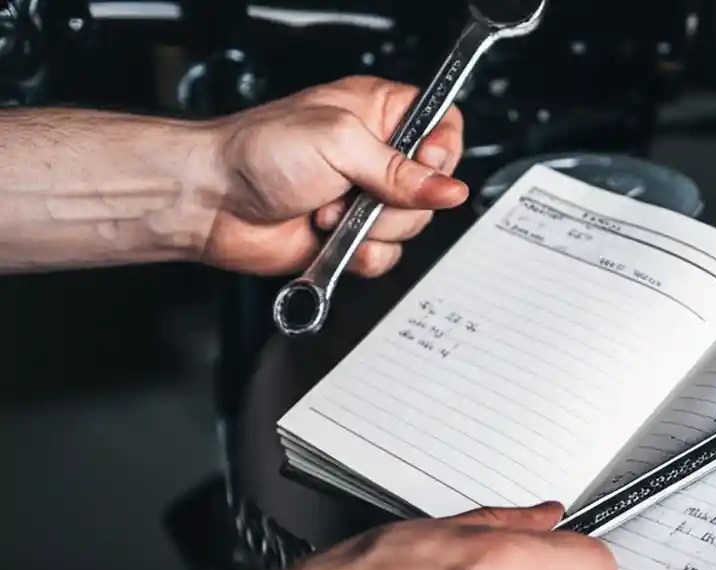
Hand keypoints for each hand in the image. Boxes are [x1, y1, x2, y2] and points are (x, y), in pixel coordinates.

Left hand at [204, 75, 468, 276]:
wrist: (212, 201)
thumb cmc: (257, 152)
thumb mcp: (338, 143)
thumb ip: (399, 170)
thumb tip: (448, 189)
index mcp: (378, 112)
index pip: (443, 127)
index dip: (441, 152)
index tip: (421, 165)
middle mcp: (376, 156)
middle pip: (432, 188)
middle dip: (394, 200)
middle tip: (354, 189)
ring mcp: (366, 200)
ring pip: (411, 227)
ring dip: (369, 227)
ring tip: (327, 209)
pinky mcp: (353, 238)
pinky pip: (387, 257)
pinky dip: (361, 255)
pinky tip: (329, 236)